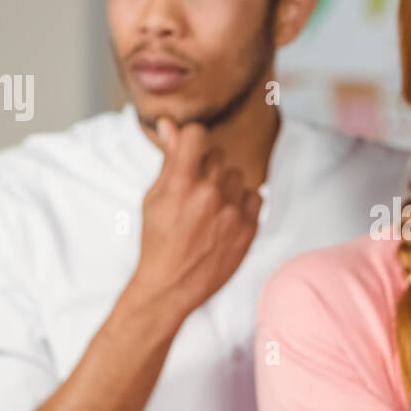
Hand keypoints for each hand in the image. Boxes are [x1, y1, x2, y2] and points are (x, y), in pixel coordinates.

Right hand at [128, 118, 261, 320]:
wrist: (172, 286)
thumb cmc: (158, 239)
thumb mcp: (154, 197)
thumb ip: (168, 159)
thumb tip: (169, 124)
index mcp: (179, 183)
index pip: (196, 133)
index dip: (192, 140)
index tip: (189, 153)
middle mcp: (208, 194)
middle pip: (218, 155)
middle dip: (206, 169)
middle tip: (194, 194)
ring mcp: (232, 211)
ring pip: (237, 175)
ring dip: (226, 186)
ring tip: (209, 210)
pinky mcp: (249, 228)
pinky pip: (255, 196)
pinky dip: (243, 204)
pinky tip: (226, 219)